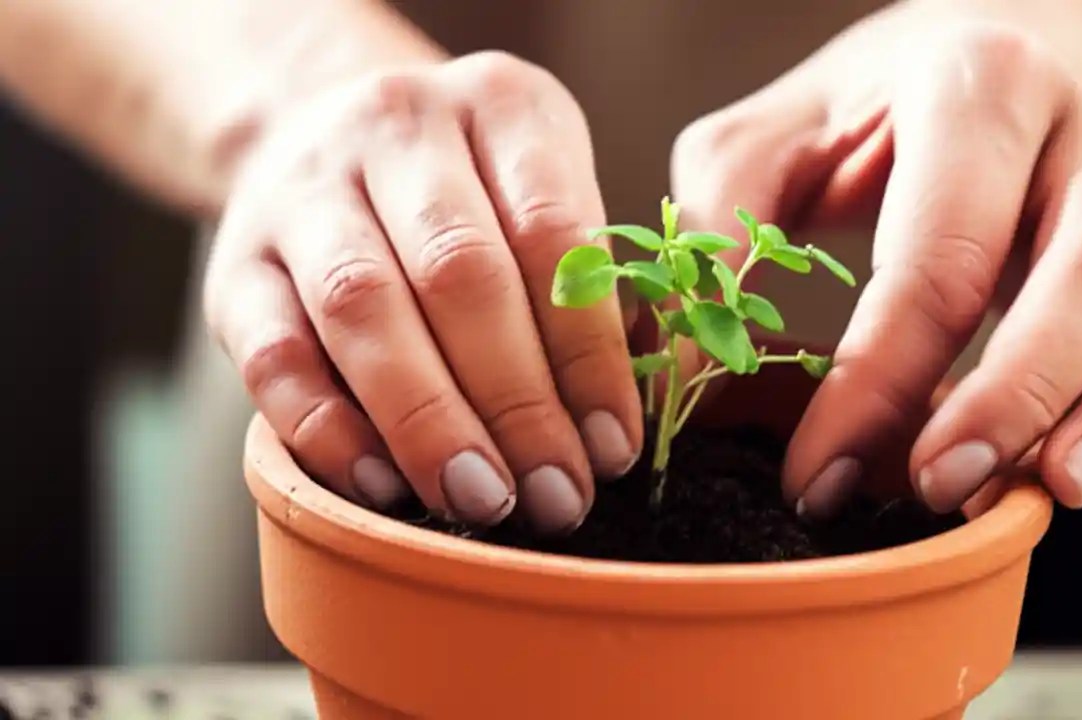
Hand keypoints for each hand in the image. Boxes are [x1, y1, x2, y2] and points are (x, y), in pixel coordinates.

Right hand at [204, 53, 641, 533]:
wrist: (316, 134)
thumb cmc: (470, 191)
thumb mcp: (541, 190)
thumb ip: (580, 283)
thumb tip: (608, 430)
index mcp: (498, 104)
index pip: (553, 233)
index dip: (588, 352)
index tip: (612, 448)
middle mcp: (395, 125)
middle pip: (460, 273)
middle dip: (517, 401)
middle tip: (556, 495)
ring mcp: (302, 190)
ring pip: (363, 309)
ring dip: (430, 422)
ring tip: (483, 501)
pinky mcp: (235, 265)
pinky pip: (275, 355)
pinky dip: (331, 430)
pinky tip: (385, 486)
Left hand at [671, 2, 1081, 517]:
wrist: (1010, 45)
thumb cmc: (878, 105)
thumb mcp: (779, 126)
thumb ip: (725, 215)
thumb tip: (697, 348)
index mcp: (979, 87)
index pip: (939, 254)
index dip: (878, 380)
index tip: (820, 474)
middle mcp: (1080, 142)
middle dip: (1015, 398)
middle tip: (933, 486)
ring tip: (1053, 491)